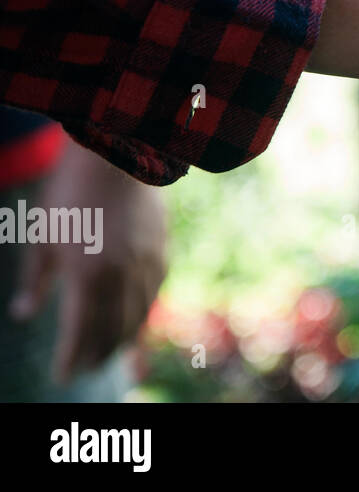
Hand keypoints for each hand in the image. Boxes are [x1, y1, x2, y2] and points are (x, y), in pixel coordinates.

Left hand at [8, 146, 166, 382]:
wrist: (116, 156)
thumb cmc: (68, 195)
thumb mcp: (42, 238)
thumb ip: (35, 281)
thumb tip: (24, 313)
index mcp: (87, 274)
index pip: (81, 331)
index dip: (72, 357)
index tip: (64, 375)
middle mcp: (121, 275)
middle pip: (113, 330)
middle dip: (98, 354)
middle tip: (86, 368)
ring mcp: (146, 263)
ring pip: (138, 315)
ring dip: (123, 339)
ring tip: (110, 353)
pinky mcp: (161, 251)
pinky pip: (154, 293)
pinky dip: (143, 313)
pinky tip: (134, 320)